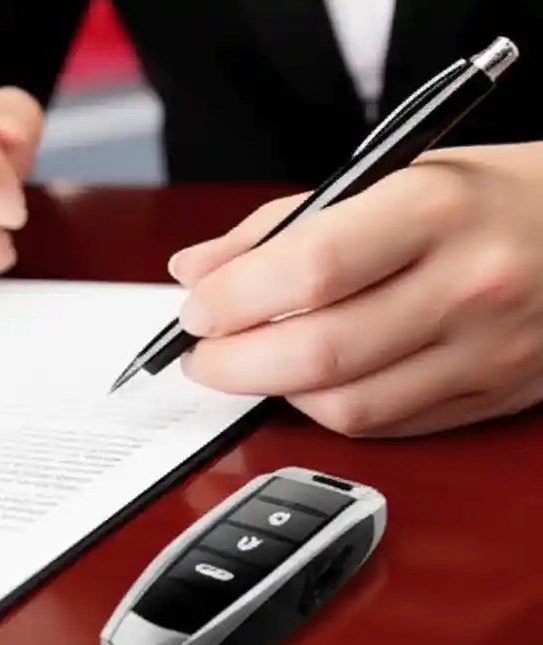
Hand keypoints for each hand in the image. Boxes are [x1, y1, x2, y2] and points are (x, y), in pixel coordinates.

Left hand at [169, 142, 542, 436]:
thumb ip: (281, 225)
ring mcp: (486, 350)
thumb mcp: (390, 175)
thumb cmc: (491, 196)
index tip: (195, 308)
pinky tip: (307, 383)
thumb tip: (197, 270)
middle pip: (320, 352)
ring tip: (247, 365)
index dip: (233, 299)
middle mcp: (468, 284)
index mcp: (435, 210)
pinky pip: (387, 426)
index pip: (310, 269)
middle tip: (200, 353)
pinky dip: (328, 411)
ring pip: (347, 406)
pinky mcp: (492, 396)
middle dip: (233, 362)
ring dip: (275, 393)